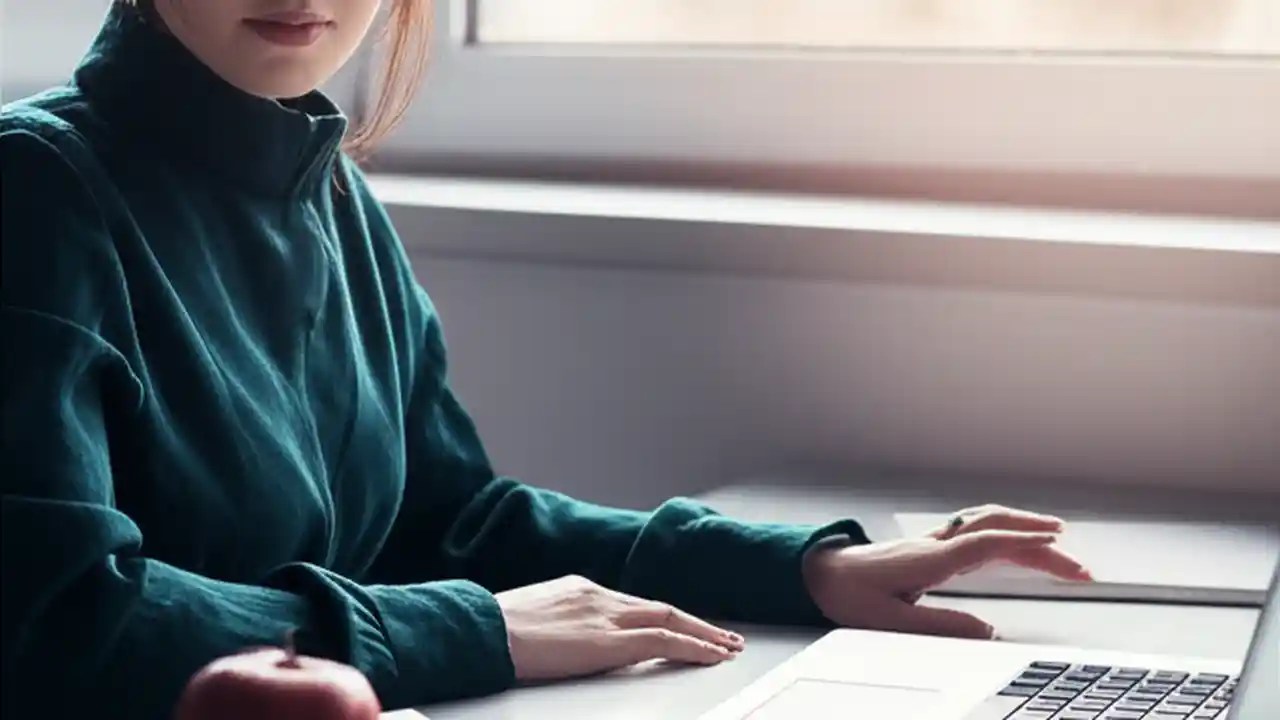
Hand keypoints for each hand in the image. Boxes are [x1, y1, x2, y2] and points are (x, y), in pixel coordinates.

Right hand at [495, 575, 744, 681]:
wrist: (482, 629)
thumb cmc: (493, 630)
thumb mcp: (532, 618)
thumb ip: (558, 625)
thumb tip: (565, 642)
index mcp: (580, 588)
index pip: (633, 604)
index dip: (662, 618)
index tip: (682, 627)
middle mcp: (599, 595)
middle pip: (660, 607)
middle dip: (695, 623)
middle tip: (723, 637)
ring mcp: (606, 615)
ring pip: (670, 620)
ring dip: (704, 635)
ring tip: (728, 649)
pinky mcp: (609, 639)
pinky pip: (664, 640)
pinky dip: (694, 646)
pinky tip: (713, 655)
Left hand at [803, 504, 1091, 638]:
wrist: (820, 572)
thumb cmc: (848, 594)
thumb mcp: (889, 620)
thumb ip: (939, 625)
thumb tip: (988, 631)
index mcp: (927, 559)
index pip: (985, 543)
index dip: (1024, 544)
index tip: (1060, 550)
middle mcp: (935, 543)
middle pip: (996, 529)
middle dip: (1041, 542)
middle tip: (1080, 566)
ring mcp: (935, 541)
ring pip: (989, 524)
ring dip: (1027, 531)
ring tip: (1063, 547)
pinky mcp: (933, 547)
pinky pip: (978, 531)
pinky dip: (1008, 533)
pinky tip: (1022, 544)